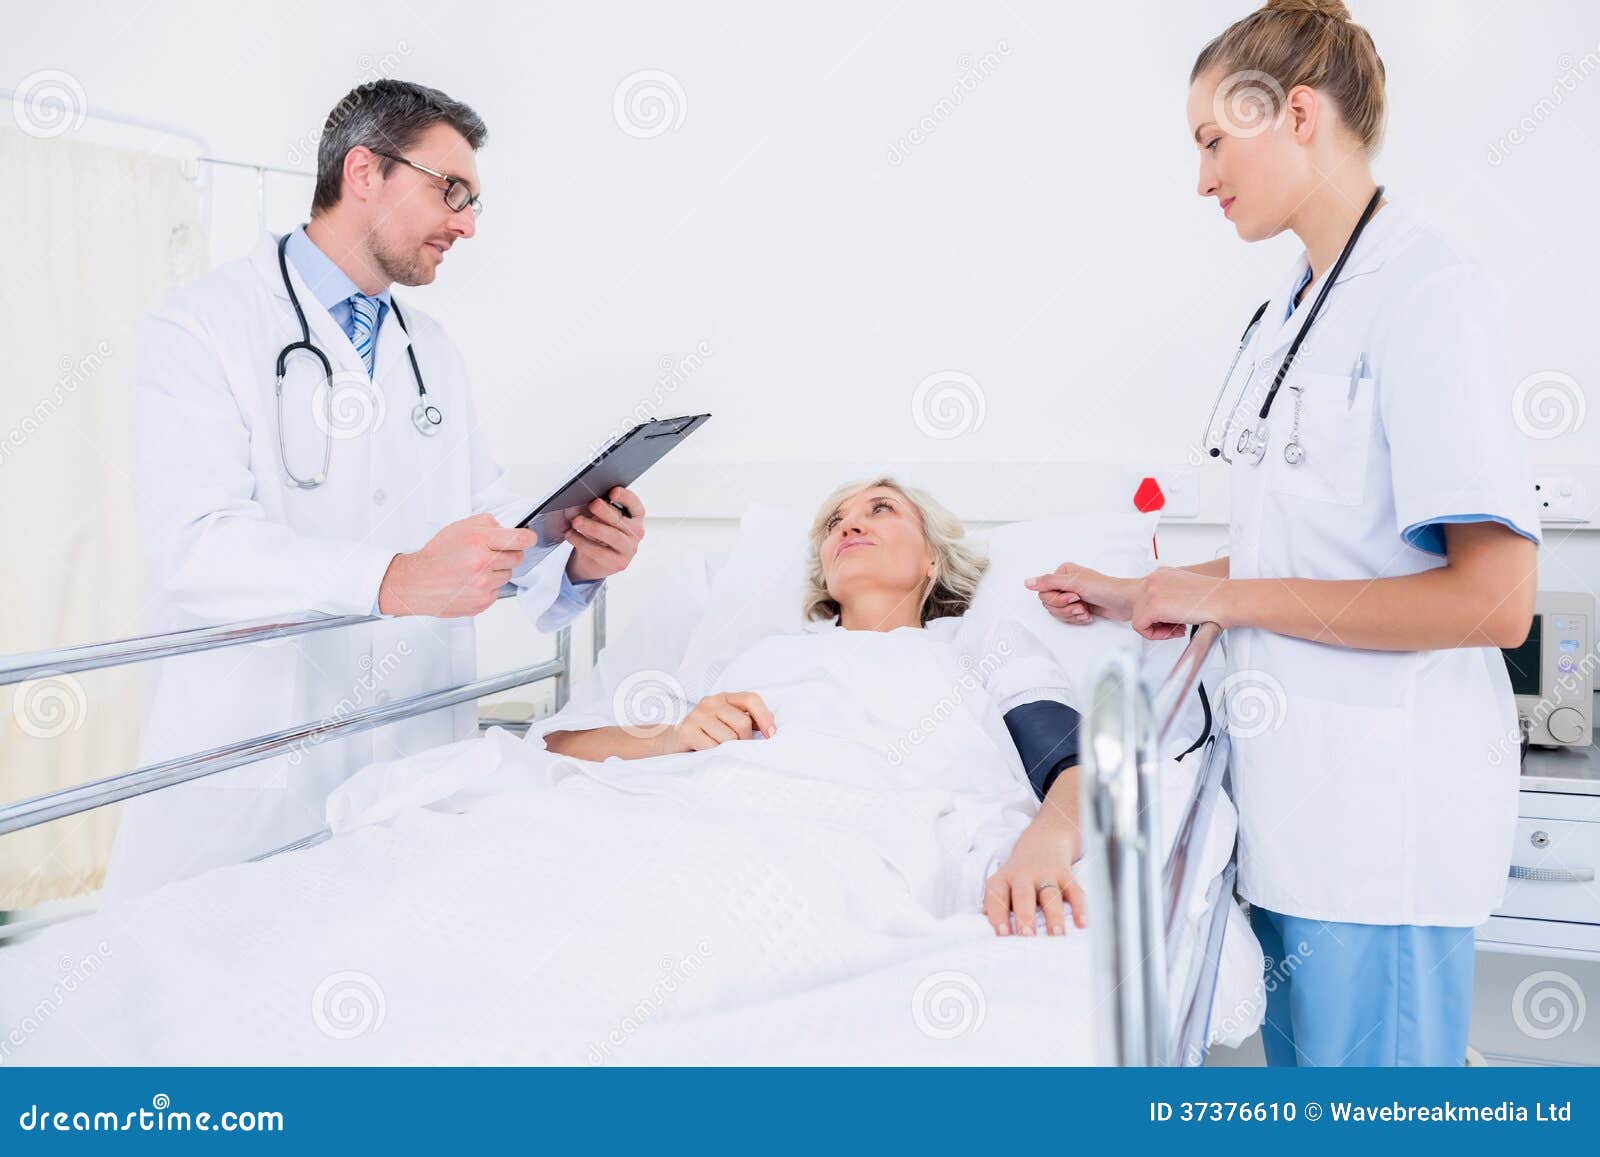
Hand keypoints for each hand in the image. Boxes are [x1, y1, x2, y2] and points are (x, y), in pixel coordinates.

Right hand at [378, 513, 535, 616]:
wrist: (416, 582)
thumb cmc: (437, 555)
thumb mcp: (460, 527)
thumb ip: (488, 524)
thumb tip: (508, 529)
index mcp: (479, 541)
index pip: (520, 539)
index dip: (528, 537)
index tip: (529, 538)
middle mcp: (483, 563)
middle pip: (517, 558)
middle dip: (507, 554)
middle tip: (488, 554)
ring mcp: (483, 585)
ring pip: (507, 575)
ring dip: (496, 571)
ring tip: (474, 569)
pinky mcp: (482, 602)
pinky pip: (497, 591)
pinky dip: (488, 587)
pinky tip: (471, 582)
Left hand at [565, 486, 645, 583]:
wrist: (594, 560)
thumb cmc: (598, 533)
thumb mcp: (599, 518)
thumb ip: (594, 508)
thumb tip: (576, 503)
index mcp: (635, 517)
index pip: (636, 506)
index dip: (626, 497)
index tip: (612, 491)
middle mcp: (636, 533)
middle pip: (623, 521)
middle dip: (606, 511)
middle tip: (592, 504)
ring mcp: (629, 549)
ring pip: (614, 536)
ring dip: (593, 527)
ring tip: (576, 521)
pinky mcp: (619, 563)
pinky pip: (600, 552)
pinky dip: (582, 542)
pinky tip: (571, 534)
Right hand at [666, 691, 775, 752]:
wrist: (672, 741)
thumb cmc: (707, 733)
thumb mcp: (727, 722)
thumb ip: (748, 720)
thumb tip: (771, 729)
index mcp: (724, 697)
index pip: (751, 699)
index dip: (765, 717)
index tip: (771, 735)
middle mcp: (711, 702)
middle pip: (743, 723)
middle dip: (744, 740)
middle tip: (736, 746)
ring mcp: (698, 715)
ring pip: (729, 738)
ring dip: (728, 749)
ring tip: (718, 748)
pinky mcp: (688, 731)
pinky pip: (714, 748)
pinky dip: (715, 755)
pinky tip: (707, 752)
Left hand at [984, 822, 1085, 936]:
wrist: (1043, 840)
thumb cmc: (1020, 874)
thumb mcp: (1003, 883)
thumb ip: (997, 904)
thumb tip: (990, 929)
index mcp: (1004, 879)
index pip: (997, 896)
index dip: (998, 914)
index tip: (1002, 934)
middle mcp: (1023, 875)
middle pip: (1023, 895)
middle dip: (1025, 915)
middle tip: (1027, 935)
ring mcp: (1045, 874)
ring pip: (1050, 895)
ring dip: (1053, 915)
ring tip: (1056, 934)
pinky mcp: (1065, 874)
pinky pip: (1074, 891)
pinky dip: (1079, 907)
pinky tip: (1082, 923)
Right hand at [1026, 563, 1137, 623]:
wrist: (1125, 601)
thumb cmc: (1105, 588)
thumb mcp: (1074, 583)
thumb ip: (1049, 582)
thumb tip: (1028, 582)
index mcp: (1062, 573)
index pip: (1044, 592)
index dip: (1057, 600)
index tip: (1074, 597)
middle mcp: (1065, 584)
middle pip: (1049, 604)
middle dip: (1065, 609)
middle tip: (1080, 604)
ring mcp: (1071, 596)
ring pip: (1057, 612)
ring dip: (1072, 615)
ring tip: (1085, 610)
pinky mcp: (1078, 607)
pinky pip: (1067, 618)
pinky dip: (1077, 619)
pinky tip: (1088, 615)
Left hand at [1130, 566, 1231, 640]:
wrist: (1226, 600)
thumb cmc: (1214, 598)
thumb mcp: (1185, 591)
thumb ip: (1169, 596)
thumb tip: (1162, 611)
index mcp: (1162, 574)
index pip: (1145, 598)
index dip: (1158, 613)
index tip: (1174, 618)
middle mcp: (1154, 579)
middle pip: (1139, 607)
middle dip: (1156, 621)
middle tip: (1176, 626)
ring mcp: (1151, 591)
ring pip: (1138, 618)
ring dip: (1157, 628)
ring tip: (1178, 628)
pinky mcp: (1153, 606)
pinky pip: (1140, 627)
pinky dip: (1154, 634)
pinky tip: (1174, 631)